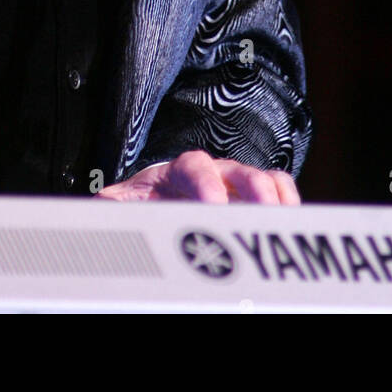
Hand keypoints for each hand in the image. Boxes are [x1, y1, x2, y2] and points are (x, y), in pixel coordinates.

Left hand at [96, 149, 300, 203]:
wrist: (162, 194)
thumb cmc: (146, 201)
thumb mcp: (126, 203)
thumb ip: (114, 205)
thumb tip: (99, 206)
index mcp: (179, 170)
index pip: (194, 168)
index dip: (206, 185)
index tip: (214, 206)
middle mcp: (214, 170)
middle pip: (239, 172)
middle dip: (252, 192)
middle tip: (260, 214)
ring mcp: (238, 181)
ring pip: (264, 181)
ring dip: (275, 200)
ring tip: (282, 222)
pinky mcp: (256, 196)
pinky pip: (279, 190)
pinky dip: (288, 203)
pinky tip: (292, 224)